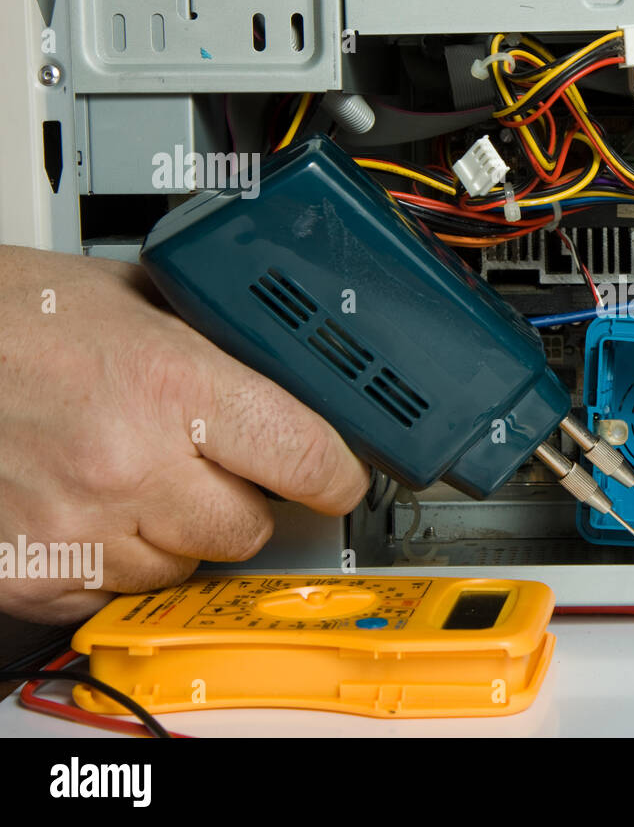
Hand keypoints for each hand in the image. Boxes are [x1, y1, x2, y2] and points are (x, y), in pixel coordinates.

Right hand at [0, 246, 368, 622]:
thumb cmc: (13, 319)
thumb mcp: (136, 301)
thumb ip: (218, 345)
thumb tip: (287, 376)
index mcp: (173, 384)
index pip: (306, 458)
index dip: (337, 475)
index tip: (340, 481)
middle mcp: (130, 464)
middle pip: (249, 529)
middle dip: (240, 502)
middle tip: (203, 465)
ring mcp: (77, 528)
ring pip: (182, 568)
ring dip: (172, 535)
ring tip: (126, 474)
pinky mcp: (29, 574)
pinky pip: (114, 594)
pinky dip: (111, 563)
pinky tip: (86, 506)